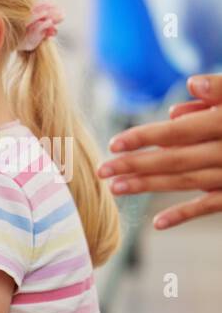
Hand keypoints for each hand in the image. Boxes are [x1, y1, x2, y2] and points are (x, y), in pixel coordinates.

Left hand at [100, 73, 221, 228]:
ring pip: (187, 182)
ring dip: (150, 187)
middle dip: (136, 165)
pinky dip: (185, 214)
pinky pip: (212, 205)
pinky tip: (158, 224)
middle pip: (176, 159)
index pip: (180, 131)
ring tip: (117, 188)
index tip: (115, 143)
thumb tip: (188, 89)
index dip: (146, 137)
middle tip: (102, 170)